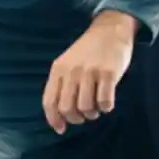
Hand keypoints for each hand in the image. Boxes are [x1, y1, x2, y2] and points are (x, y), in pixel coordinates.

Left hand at [42, 11, 137, 133]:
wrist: (110, 29)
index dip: (53, 119)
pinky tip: (107, 103)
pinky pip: (104, 102)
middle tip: (83, 116)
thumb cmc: (88, 51)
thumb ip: (61, 85)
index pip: (49, 101)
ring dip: (92, 114)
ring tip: (96, 108)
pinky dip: (106, 108)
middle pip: (67, 108)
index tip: (61, 129)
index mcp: (58, 69)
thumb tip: (59, 118)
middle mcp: (72, 71)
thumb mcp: (68, 63)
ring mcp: (90, 72)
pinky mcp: (108, 73)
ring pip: (86, 108)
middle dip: (76, 119)